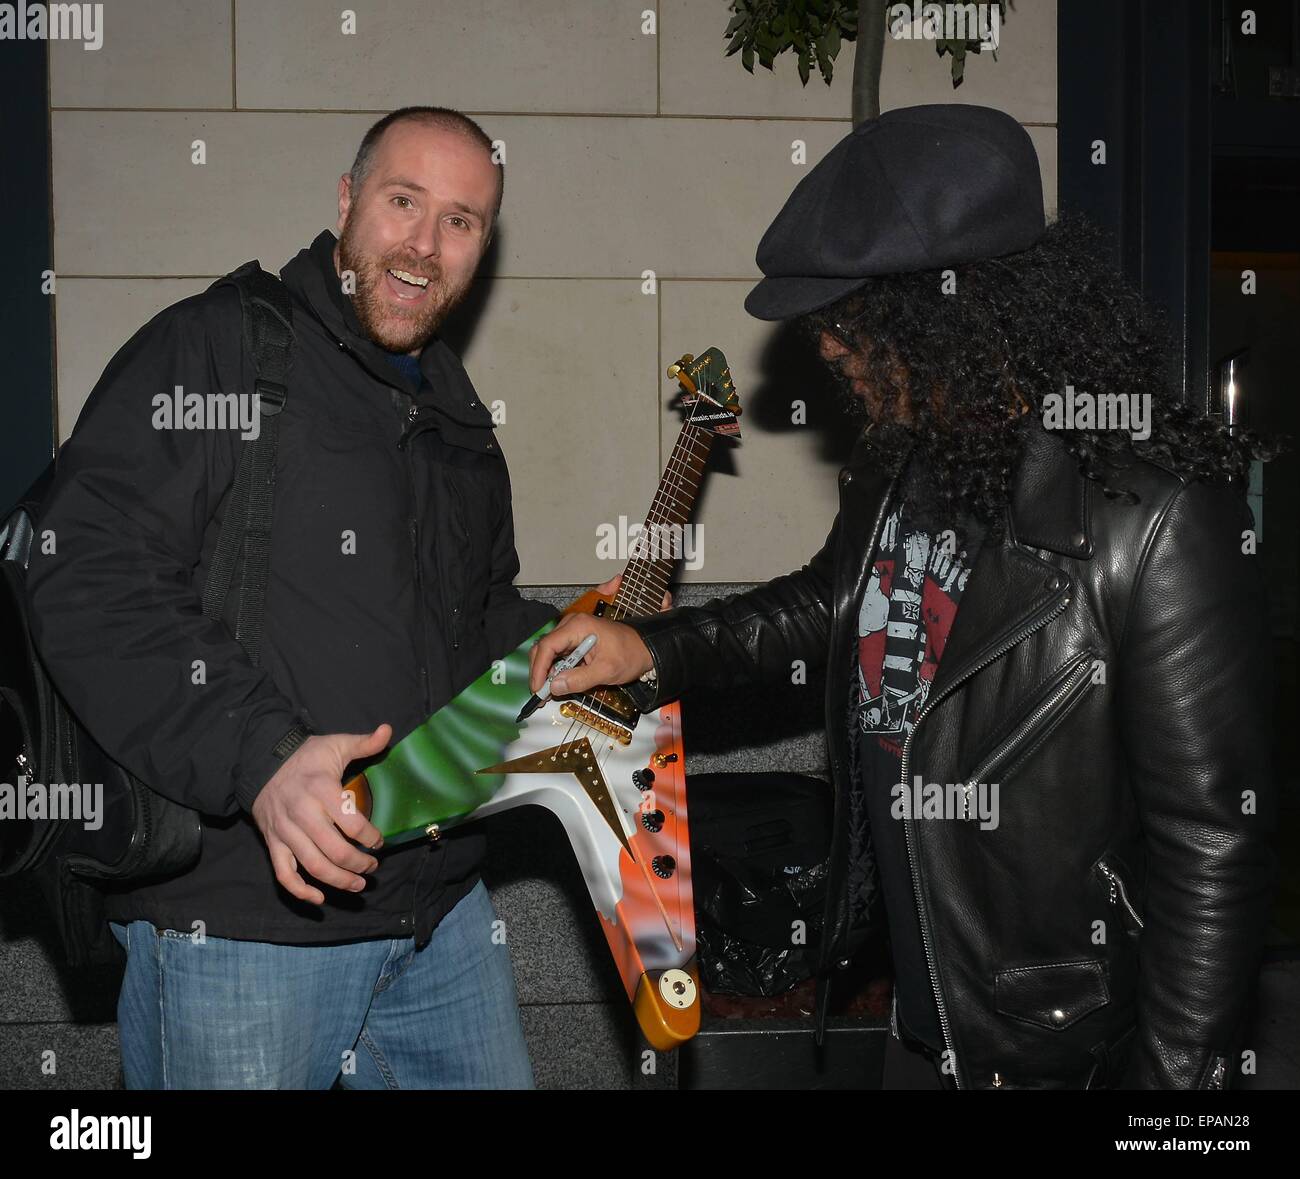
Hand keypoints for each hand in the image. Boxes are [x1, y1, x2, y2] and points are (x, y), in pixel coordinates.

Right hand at [250, 723, 390, 905]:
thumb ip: (364, 743)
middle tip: (373, 866)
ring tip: (358, 884)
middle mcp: (302, 813)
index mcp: (321, 789)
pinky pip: (283, 873)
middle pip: (335, 851)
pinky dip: (300, 891)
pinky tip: (319, 898)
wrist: (261, 762)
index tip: (380, 842)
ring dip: (338, 881)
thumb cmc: (306, 757)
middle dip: (359, 864)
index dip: (371, 838)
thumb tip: (388, 730)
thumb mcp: (336, 745)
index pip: (352, 823)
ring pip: (313, 866)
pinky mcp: (272, 842)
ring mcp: (285, 831)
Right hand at [527, 572, 669, 696]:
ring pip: (549, 651)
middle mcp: (572, 624)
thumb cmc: (630, 655)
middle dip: (539, 671)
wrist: (647, 648)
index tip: (537, 689)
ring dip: (546, 671)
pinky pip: (559, 653)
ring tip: (547, 692)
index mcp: (578, 626)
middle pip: (544, 647)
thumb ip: (579, 679)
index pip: (548, 646)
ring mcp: (573, 631)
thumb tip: (554, 687)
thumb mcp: (606, 671)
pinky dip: (556, 669)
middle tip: (539, 694)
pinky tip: (558, 683)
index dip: (539, 669)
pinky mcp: (576, 639)